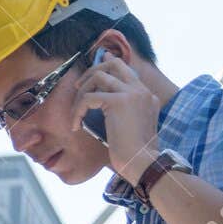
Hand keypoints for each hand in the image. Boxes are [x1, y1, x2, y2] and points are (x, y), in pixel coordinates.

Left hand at [71, 51, 160, 184]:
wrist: (143, 162)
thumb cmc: (136, 154)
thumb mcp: (135, 127)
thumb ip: (126, 113)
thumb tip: (108, 108)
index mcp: (147, 96)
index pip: (126, 71)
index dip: (109, 65)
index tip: (98, 61)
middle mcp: (141, 90)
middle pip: (115, 63)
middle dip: (93, 70)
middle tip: (79, 86)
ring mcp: (131, 93)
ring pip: (99, 76)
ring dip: (81, 92)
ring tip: (76, 113)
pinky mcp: (118, 101)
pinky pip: (88, 97)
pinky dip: (77, 110)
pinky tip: (76, 125)